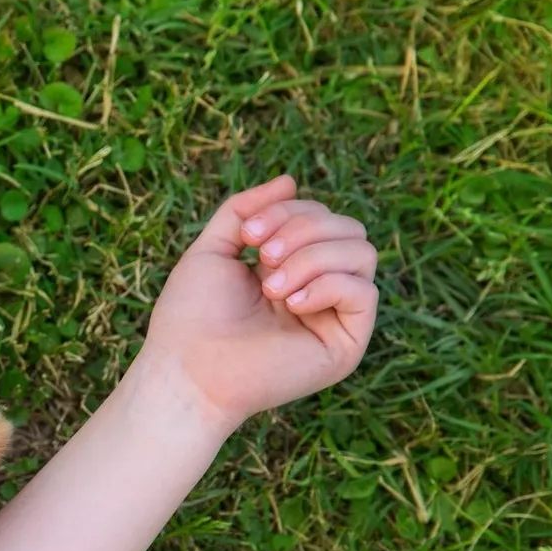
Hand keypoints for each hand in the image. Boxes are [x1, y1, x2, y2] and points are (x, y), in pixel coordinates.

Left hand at [142, 175, 377, 434]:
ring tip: (272, 286)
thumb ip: (246, 210)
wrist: (187, 370)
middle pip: (348, 228)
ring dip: (313, 256)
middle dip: (304, 229)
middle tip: (262, 258)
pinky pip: (364, 292)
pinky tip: (291, 304)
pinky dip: (327, 285)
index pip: (321, 216)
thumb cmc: (191, 316)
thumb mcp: (213, 249)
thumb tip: (290, 179)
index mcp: (291, 267)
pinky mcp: (346, 344)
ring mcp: (334, 316)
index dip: (290, 212)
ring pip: (362, 252)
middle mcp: (318, 289)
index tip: (248, 235)